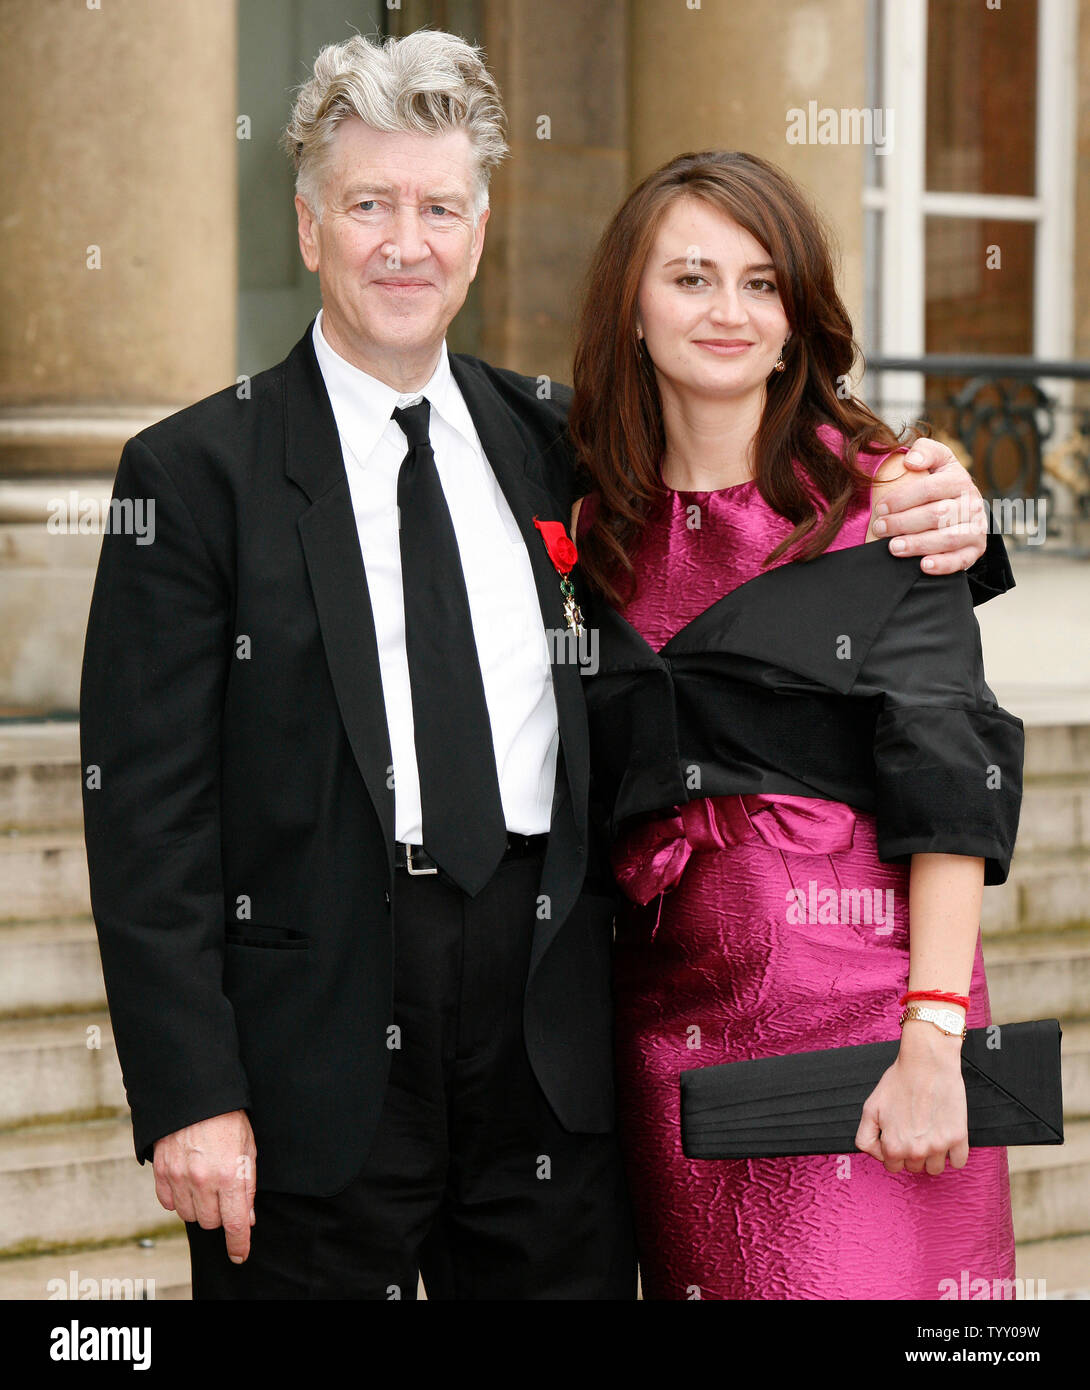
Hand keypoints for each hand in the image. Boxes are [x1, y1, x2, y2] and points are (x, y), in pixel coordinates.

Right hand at [153, 1109, 256, 1262]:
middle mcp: (203, 1181)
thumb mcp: (249, 1148)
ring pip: (189, 1216)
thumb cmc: (227, 1119)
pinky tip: (187, 1181)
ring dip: (199, 1207)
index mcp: (230, 1176)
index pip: (235, 1224)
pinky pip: (169, 1203)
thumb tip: (247, 1217)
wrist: (195, 1095)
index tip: (239, 1254)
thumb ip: (248, 1186)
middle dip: (220, 1214)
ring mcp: (180, 1178)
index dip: (239, 1244)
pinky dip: (178, 1199)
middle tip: (224, 1192)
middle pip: (210, 1223)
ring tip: (205, 1183)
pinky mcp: (162, 1172)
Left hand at [855, 1024, 968, 1175]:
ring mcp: (939, 1146)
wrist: (927, 1063)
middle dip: (911, 1152)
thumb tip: (878, 1154)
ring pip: (935, 1168)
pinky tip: (946, 1137)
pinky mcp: (959, 1138)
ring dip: (932, 1156)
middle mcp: (916, 1151)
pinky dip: (954, 1154)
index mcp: (893, 1146)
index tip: (899, 1136)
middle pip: (914, 1168)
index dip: (894, 1151)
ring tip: (929, 1133)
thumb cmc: (899, 1081)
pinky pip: (959, 1162)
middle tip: (913, 1129)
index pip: (893, 1166)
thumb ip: (866, 1137)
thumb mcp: (870, 1108)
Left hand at [870, 438, 987, 574]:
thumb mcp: (935, 461)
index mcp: (960, 480)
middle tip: (879, 528)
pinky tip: (923, 566)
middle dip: (904, 522)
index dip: (903, 498)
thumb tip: (911, 461)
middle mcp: (973, 504)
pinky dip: (943, 564)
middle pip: (937, 514)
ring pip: (949, 538)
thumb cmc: (938, 484)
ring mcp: (976, 528)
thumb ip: (925, 451)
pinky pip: (962, 560)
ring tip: (893, 547)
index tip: (880, 507)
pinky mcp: (975, 550)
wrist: (959, 508)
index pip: (931, 488)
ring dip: (919, 544)